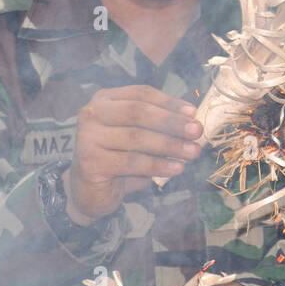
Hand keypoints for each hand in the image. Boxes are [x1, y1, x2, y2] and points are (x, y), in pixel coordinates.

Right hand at [64, 85, 202, 221]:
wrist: (90, 191)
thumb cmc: (119, 159)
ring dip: (169, 145)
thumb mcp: (141, 138)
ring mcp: (87, 137)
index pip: (141, 94)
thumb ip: (160, 127)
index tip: (193, 113)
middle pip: (138, 112)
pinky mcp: (90, 162)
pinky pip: (131, 162)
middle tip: (197, 132)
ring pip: (136, 137)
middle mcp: (92, 113)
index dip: (169, 102)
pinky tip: (176, 168)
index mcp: (105, 99)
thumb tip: (193, 123)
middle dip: (171, 122)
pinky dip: (157, 165)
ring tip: (193, 152)